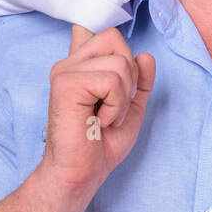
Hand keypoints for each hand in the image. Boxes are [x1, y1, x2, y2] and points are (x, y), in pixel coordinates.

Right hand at [42, 23, 155, 193]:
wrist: (81, 174)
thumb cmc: (101, 146)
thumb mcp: (130, 108)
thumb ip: (140, 82)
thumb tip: (146, 56)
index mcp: (81, 66)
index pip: (110, 37)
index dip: (127, 63)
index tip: (116, 96)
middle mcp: (70, 64)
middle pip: (115, 41)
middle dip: (129, 78)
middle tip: (114, 109)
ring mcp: (65, 71)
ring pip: (119, 63)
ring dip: (123, 98)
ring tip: (107, 119)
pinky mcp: (65, 84)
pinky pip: (111, 80)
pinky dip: (115, 106)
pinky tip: (100, 122)